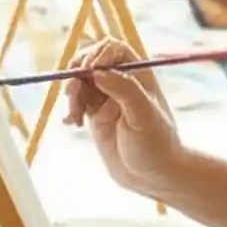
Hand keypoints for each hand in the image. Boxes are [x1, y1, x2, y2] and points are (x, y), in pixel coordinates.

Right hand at [64, 38, 186, 194]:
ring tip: (76, 116)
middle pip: (91, 61)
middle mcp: (120, 82)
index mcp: (138, 74)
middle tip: (73, 91)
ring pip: (79, 81)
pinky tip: (72, 123)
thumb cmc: (157, 144)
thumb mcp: (144, 115)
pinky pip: (75, 102)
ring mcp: (106, 98)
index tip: (89, 70)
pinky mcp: (94, 115)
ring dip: (72, 93)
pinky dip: (69, 109)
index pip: (114, 49)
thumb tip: (98, 71)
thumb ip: (124, 90)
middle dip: (78, 72)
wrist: (153, 177)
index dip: (98, 53)